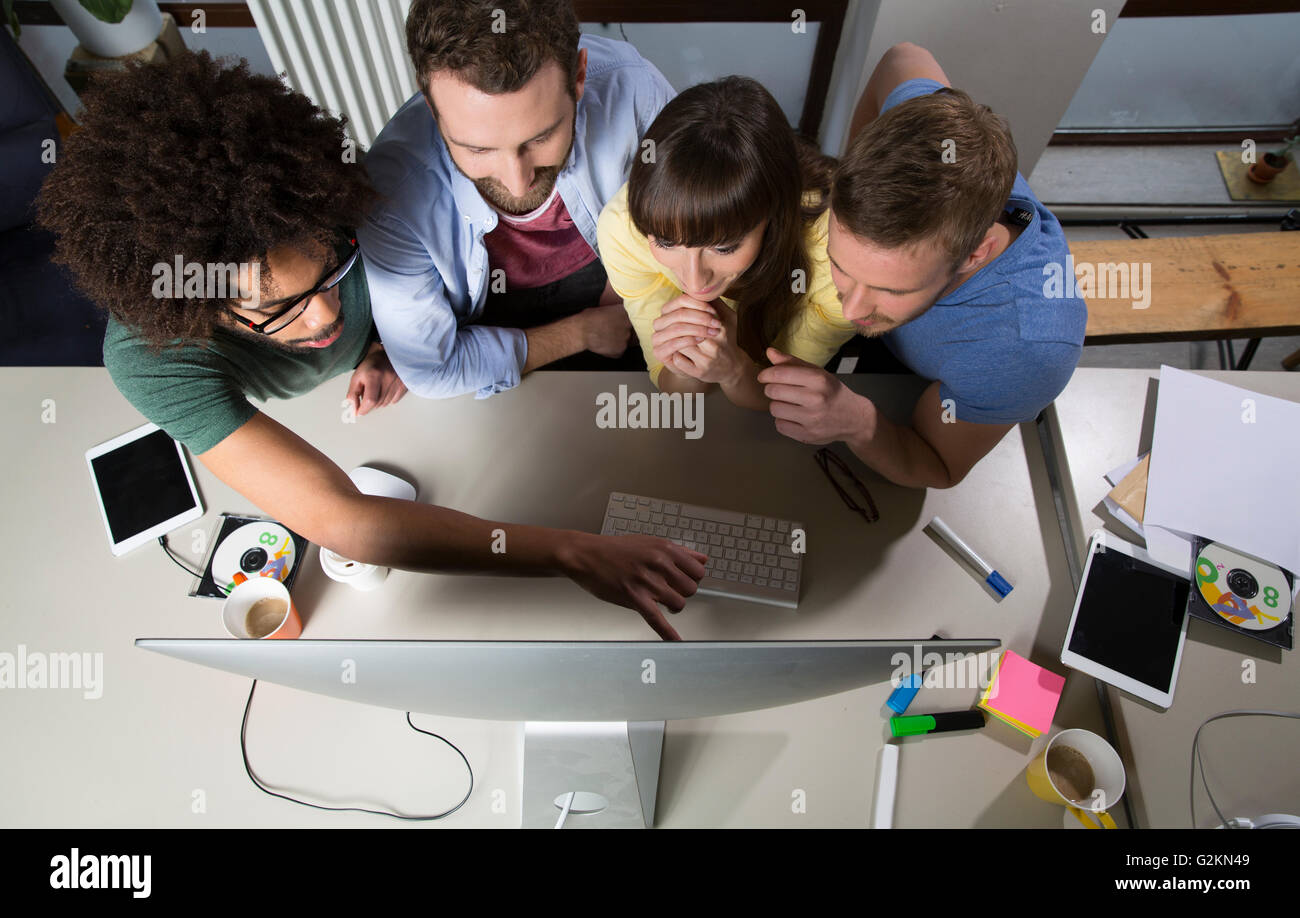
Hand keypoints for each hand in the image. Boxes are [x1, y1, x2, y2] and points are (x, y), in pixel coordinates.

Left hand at [346, 342, 407, 416]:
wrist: (388, 352)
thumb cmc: (372, 363)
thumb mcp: (357, 376)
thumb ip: (353, 393)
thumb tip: (353, 408)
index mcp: (374, 375)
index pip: (370, 400)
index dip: (363, 409)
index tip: (358, 412)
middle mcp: (387, 379)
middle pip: (378, 403)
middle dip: (369, 404)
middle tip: (366, 396)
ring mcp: (398, 382)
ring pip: (385, 403)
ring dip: (378, 401)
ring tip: (376, 390)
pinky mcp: (404, 384)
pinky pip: (394, 400)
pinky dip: (388, 399)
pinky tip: (385, 389)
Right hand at [560, 532, 707, 639]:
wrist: (586, 554)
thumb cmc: (615, 549)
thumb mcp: (650, 543)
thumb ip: (679, 552)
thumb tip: (701, 559)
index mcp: (665, 549)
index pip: (698, 570)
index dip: (693, 578)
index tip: (687, 580)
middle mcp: (659, 564)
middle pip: (691, 589)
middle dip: (682, 593)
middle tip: (670, 591)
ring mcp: (647, 582)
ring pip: (679, 604)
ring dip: (672, 606)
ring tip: (662, 602)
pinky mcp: (634, 597)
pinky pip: (656, 619)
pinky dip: (667, 633)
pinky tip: (675, 640)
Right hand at [580, 303, 633, 357]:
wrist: (582, 331)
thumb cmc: (588, 319)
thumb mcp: (602, 308)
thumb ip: (614, 312)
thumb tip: (614, 315)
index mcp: (625, 312)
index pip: (632, 316)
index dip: (624, 320)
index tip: (619, 322)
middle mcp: (628, 325)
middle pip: (628, 329)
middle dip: (620, 330)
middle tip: (609, 330)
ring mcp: (625, 338)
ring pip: (624, 340)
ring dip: (617, 340)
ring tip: (604, 338)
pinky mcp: (620, 350)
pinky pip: (619, 351)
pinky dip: (613, 350)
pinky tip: (604, 346)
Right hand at [650, 294, 719, 368]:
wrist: (700, 363)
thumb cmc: (706, 340)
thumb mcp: (710, 322)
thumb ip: (710, 307)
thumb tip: (712, 294)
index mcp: (669, 310)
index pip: (682, 300)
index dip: (700, 304)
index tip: (715, 312)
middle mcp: (660, 322)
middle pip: (679, 314)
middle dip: (701, 318)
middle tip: (716, 323)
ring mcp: (657, 337)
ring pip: (676, 328)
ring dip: (696, 329)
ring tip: (711, 332)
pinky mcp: (659, 352)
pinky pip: (673, 343)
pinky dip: (688, 340)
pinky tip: (701, 340)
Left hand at [653, 296, 745, 384]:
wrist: (733, 368)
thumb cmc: (728, 339)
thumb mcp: (729, 319)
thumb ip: (717, 303)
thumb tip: (701, 289)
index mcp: (720, 330)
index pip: (695, 316)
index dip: (685, 313)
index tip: (682, 312)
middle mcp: (714, 346)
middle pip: (685, 331)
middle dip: (678, 326)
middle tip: (674, 324)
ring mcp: (706, 361)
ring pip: (680, 345)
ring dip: (675, 340)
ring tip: (674, 336)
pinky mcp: (699, 373)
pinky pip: (679, 361)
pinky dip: (676, 355)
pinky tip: (677, 351)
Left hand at [757, 348, 875, 445]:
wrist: (854, 418)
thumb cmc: (831, 392)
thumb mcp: (817, 373)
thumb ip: (792, 362)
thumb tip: (769, 352)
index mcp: (818, 379)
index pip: (780, 374)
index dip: (766, 374)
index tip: (764, 377)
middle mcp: (816, 399)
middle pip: (773, 391)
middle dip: (772, 389)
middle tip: (779, 391)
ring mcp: (812, 419)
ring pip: (774, 409)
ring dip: (777, 405)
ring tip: (789, 404)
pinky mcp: (807, 435)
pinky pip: (779, 425)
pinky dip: (783, 420)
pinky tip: (794, 417)